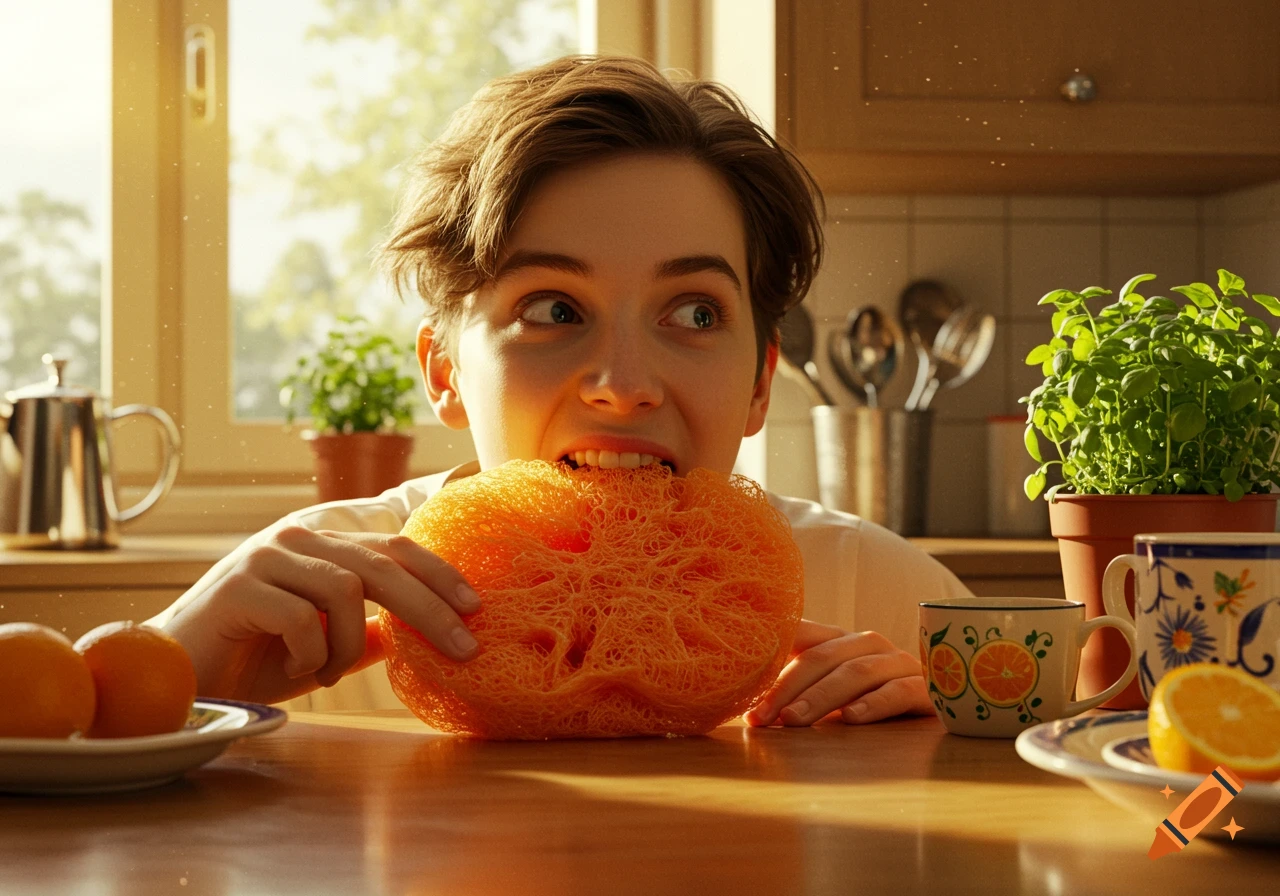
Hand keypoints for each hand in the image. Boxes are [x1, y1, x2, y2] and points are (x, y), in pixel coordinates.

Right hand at [160, 527, 481, 703]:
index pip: (394, 546)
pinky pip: (302, 618)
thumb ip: (365, 632)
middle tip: (464, 645)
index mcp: (321, 546)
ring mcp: (265, 557)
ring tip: (327, 672)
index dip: (439, 573)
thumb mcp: (323, 647)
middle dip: (430, 607)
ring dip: (347, 643)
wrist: (181, 678)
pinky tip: (293, 670)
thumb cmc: (254, 660)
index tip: (476, 607)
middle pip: (381, 562)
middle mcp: (296, 540)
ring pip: (345, 589)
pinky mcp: (238, 586)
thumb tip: (417, 634)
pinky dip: (311, 653)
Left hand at [744, 620, 931, 726]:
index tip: (742, 690)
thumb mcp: (829, 692)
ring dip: (820, 697)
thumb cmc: (869, 701)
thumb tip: (746, 708)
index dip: (769, 660)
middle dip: (786, 687)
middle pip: (822, 658)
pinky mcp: (927, 689)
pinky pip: (898, 692)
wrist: (943, 702)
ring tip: (793, 720)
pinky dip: (874, 704)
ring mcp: (899, 663)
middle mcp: (869, 644)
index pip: (801, 636)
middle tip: (761, 716)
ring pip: (855, 673)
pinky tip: (851, 719)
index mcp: (840, 639)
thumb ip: (796, 689)